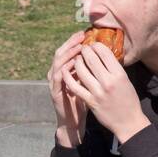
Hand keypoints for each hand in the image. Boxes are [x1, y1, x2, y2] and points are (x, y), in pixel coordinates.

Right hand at [48, 30, 88, 146]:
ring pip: (57, 63)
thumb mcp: (87, 83)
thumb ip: (90, 71)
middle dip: (71, 44)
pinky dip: (64, 69)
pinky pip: (58, 78)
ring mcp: (54, 84)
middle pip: (60, 54)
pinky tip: (72, 63)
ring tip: (78, 47)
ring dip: (68, 54)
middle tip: (81, 36)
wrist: (72, 122)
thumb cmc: (83, 103)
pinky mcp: (55, 93)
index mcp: (64, 72)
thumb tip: (102, 56)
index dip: (74, 42)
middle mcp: (57, 75)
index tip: (85, 34)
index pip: (67, 51)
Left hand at [61, 41, 149, 143]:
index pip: (105, 53)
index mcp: (119, 74)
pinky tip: (65, 72)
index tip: (92, 44)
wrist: (128, 121)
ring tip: (76, 59)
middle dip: (84, 51)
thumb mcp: (126, 80)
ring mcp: (98, 92)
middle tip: (81, 48)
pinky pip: (75, 86)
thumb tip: (104, 55)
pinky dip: (68, 77)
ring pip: (81, 71)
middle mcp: (109, 81)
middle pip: (92, 59)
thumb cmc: (128, 99)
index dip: (96, 46)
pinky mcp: (90, 101)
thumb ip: (115, 69)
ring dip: (76, 62)